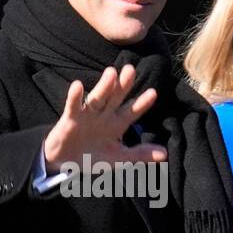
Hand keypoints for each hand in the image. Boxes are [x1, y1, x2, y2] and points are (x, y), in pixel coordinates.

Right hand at [42, 65, 167, 174]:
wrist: (67, 163)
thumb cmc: (93, 157)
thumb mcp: (119, 158)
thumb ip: (140, 154)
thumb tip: (165, 154)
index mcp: (117, 123)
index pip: (132, 111)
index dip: (141, 103)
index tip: (153, 93)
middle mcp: (104, 115)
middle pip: (115, 97)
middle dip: (123, 85)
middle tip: (131, 69)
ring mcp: (88, 115)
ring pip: (97, 98)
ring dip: (104, 86)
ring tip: (111, 73)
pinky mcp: (71, 118)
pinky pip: (73, 106)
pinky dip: (75, 96)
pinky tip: (78, 85)